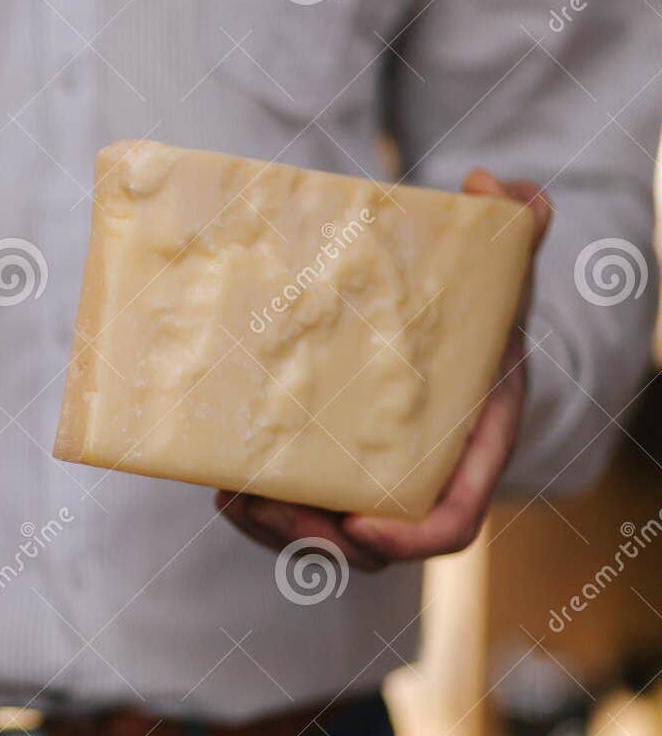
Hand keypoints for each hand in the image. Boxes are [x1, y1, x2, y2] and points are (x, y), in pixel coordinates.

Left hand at [217, 170, 552, 570]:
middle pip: (373, 548)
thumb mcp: (502, 273)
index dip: (409, 537)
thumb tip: (498, 187)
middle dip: (316, 539)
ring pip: (324, 542)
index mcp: (469, 452)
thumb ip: (514, 232)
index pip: (450, 523)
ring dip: (275, 531)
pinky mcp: (332, 480)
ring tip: (233, 497)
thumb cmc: (478, 315)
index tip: (361, 525)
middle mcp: (420, 483)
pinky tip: (222, 483)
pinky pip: (295, 516)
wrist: (449, 337)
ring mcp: (373, 488)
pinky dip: (258, 511)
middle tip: (266, 506)